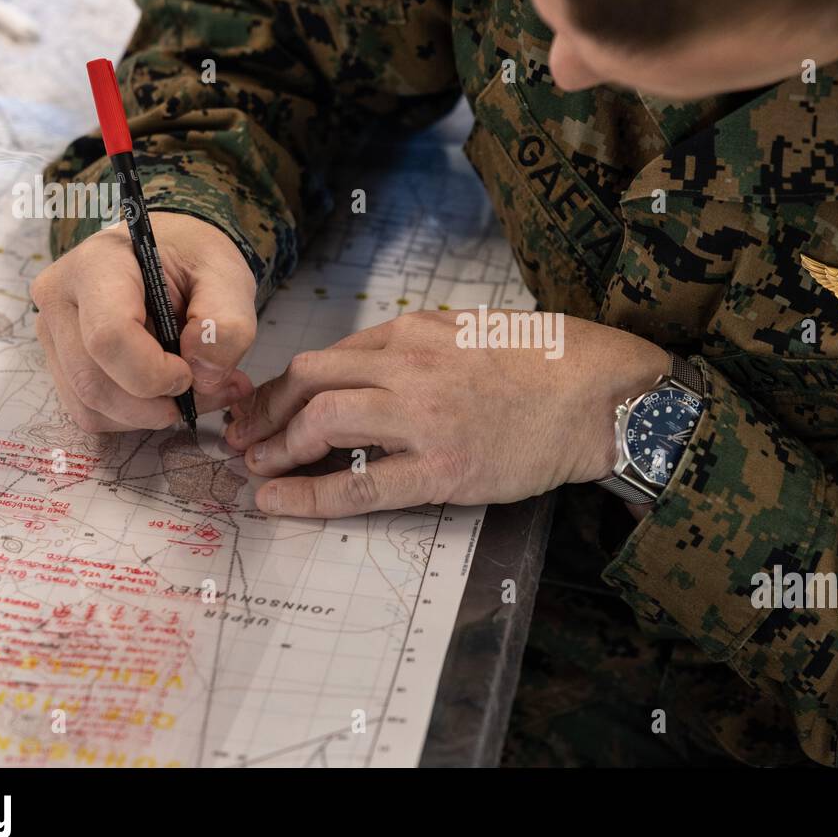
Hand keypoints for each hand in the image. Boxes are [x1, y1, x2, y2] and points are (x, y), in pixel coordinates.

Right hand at [30, 211, 256, 431]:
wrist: (173, 253)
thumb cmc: (195, 260)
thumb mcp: (227, 275)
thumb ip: (227, 324)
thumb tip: (202, 374)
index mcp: (97, 265)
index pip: (109, 337)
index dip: (155, 373)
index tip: (191, 372)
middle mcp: (60, 298)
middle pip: (94, 382)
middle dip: (156, 404)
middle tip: (205, 389)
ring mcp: (53, 333)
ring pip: (89, 406)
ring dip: (148, 415)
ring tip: (196, 391)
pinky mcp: (60, 362)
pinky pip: (90, 413)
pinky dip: (135, 417)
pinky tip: (167, 394)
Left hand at [224, 310, 669, 516]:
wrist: (596, 393)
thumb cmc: (540, 362)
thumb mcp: (469, 332)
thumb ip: (415, 347)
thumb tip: (364, 370)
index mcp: (414, 333)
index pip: (327, 356)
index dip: (282, 385)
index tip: (261, 405)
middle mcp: (409, 367)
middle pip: (309, 380)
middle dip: (263, 411)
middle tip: (241, 438)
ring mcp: (424, 419)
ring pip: (323, 423)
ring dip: (278, 448)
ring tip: (256, 469)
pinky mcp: (444, 469)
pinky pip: (361, 485)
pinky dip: (309, 496)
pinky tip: (279, 504)